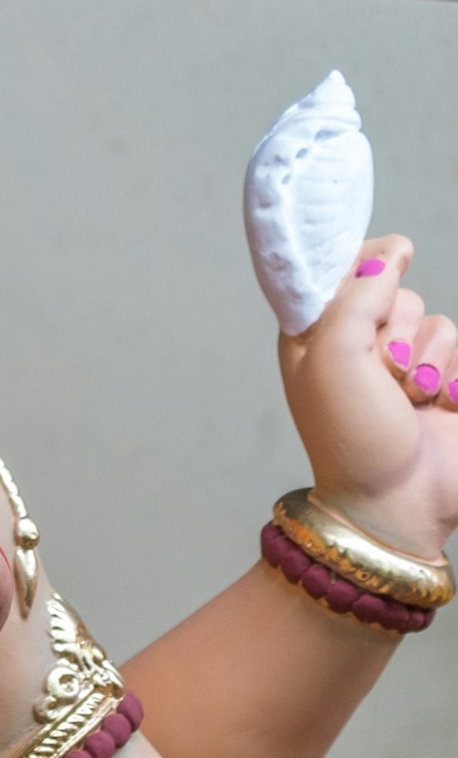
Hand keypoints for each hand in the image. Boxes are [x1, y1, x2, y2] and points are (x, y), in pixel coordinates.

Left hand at [277, 233, 457, 562]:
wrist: (396, 503)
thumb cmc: (352, 436)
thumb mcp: (335, 355)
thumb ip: (359, 293)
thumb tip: (392, 253)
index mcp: (313, 336)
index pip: (338, 269)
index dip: (363, 262)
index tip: (386, 266)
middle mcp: (355, 344)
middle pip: (395, 290)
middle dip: (396, 330)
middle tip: (384, 374)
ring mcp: (401, 364)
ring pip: (433, 319)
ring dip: (427, 361)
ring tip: (410, 401)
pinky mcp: (440, 382)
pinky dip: (452, 377)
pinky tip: (437, 408)